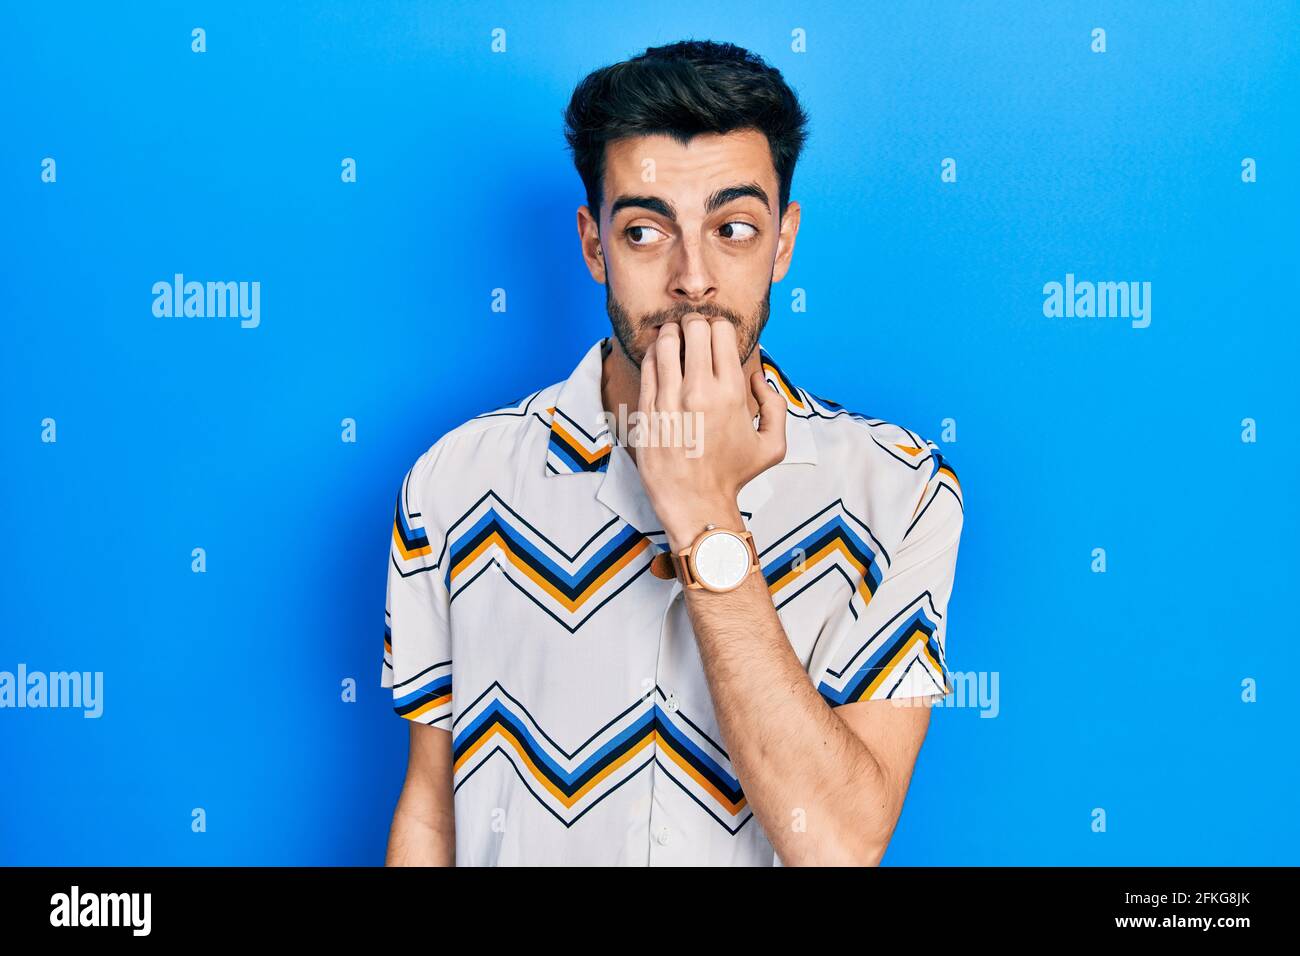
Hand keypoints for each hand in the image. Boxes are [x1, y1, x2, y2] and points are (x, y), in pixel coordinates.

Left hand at [634, 314, 786, 550]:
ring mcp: (670, 400)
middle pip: (693, 328)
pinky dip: (653, 353)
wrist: (696, 504)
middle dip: (694, 324)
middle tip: (693, 333)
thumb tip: (758, 377)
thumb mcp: (773, 445)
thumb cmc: (733, 476)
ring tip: (674, 339)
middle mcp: (700, 391)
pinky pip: (647, 365)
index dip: (719, 327)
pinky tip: (659, 358)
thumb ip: (776, 405)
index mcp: (732, 393)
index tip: (715, 337)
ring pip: (665, 341)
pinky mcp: (647, 410)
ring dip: (670, 333)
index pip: (721, 331)